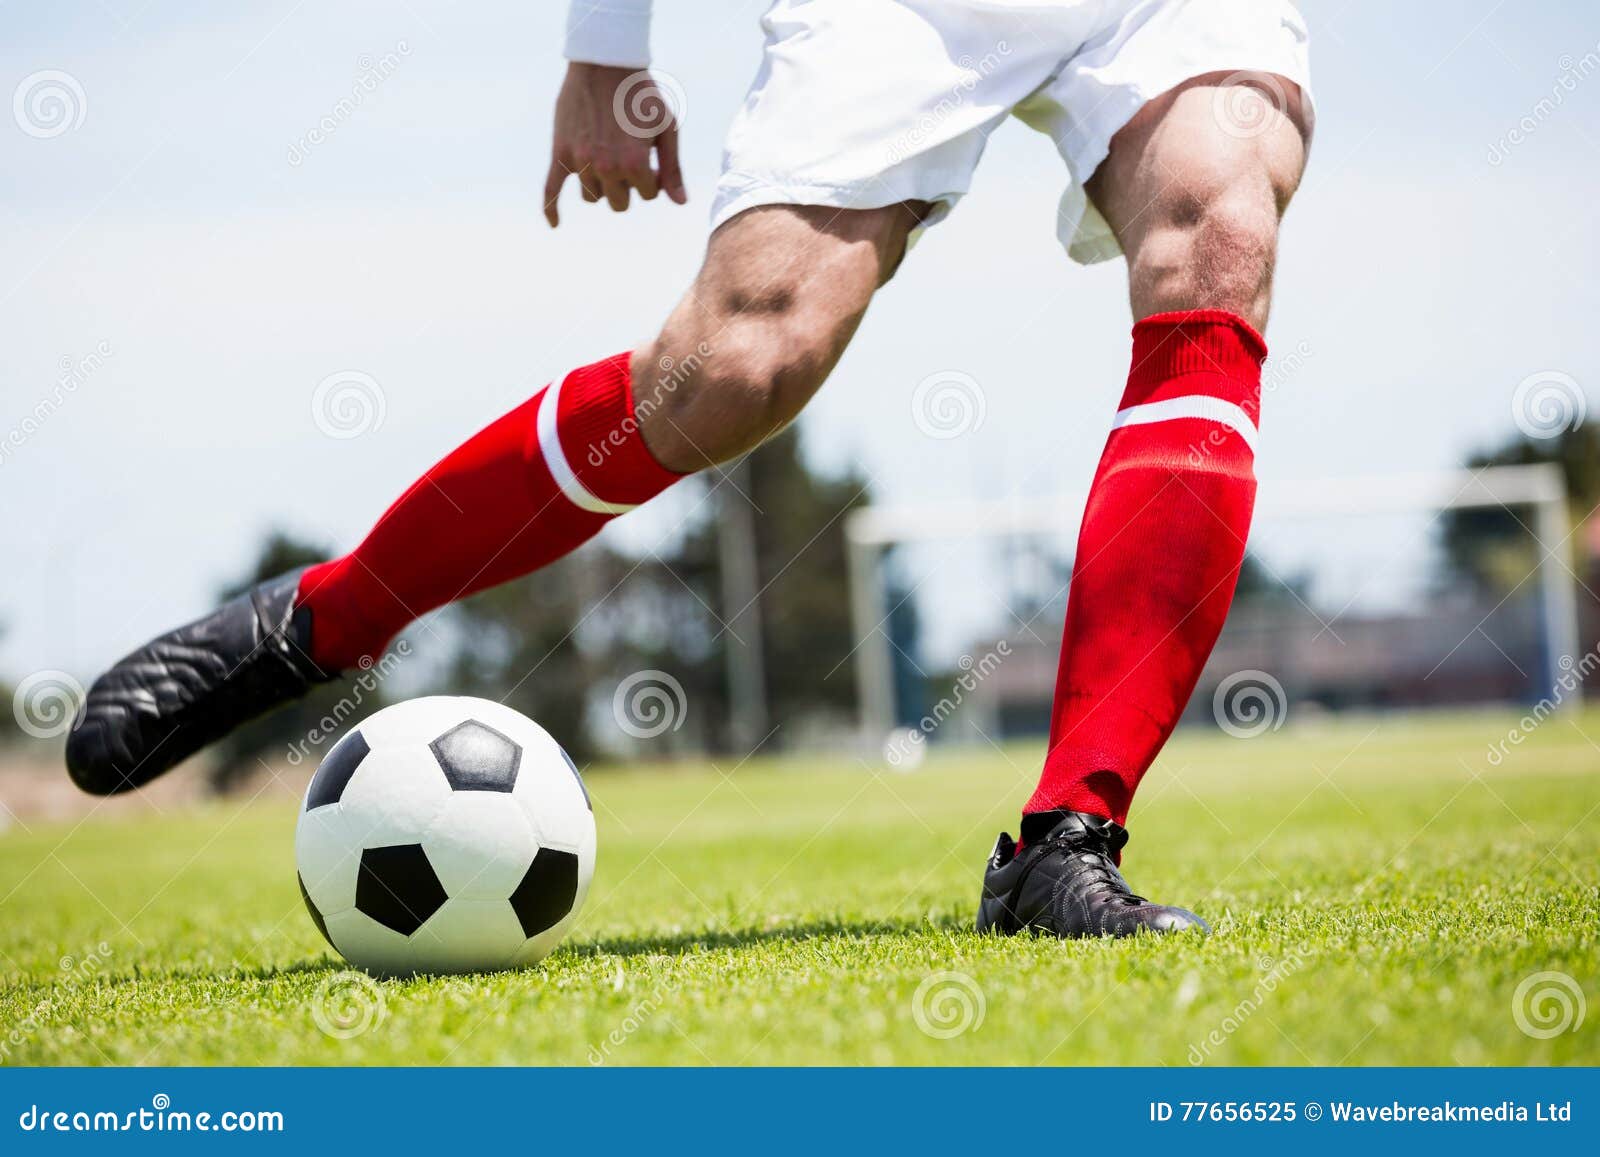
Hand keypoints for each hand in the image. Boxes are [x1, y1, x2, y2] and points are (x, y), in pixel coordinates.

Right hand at [544, 63, 685, 225]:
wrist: (605, 62)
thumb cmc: (641, 94)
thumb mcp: (666, 127)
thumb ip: (672, 168)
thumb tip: (680, 202)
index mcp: (635, 164)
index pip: (648, 194)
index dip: (653, 176)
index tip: (650, 155)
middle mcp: (606, 167)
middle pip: (619, 202)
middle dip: (628, 185)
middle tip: (628, 156)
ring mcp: (580, 161)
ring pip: (592, 196)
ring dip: (602, 185)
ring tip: (607, 156)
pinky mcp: (560, 153)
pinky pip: (551, 189)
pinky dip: (552, 208)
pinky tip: (554, 223)